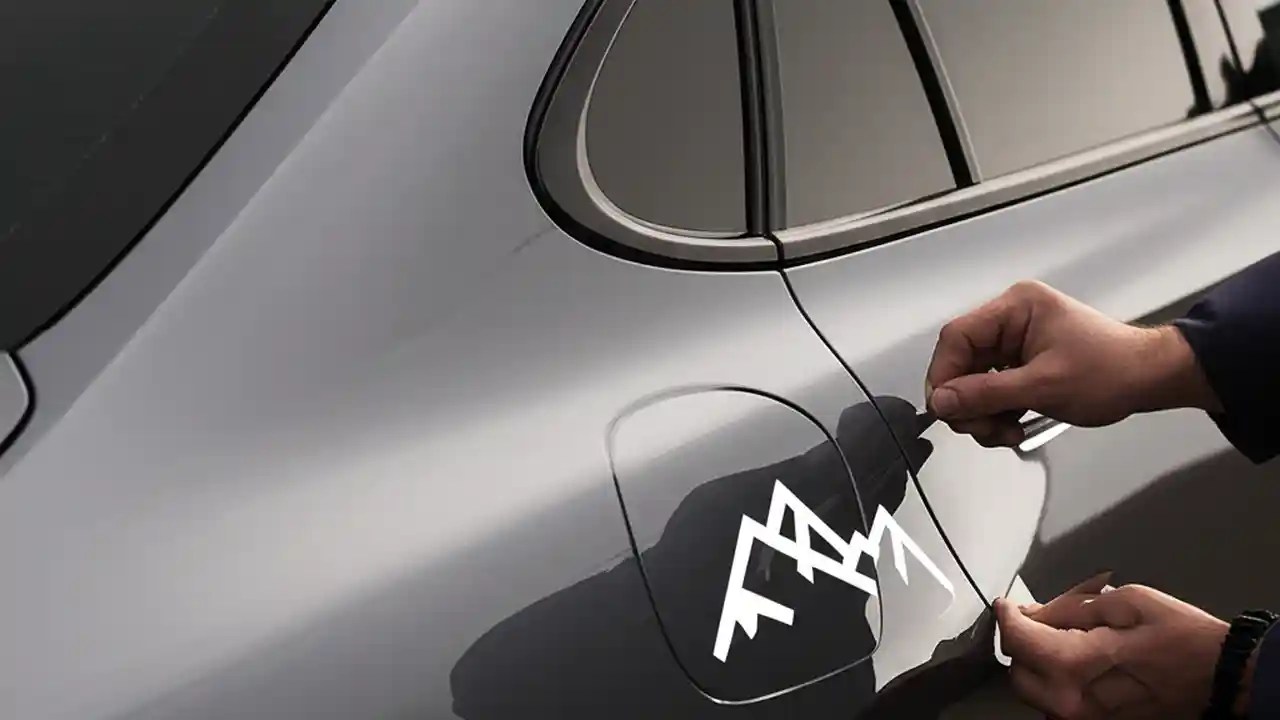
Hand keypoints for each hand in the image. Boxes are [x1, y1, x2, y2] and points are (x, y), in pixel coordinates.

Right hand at [925, 281, 1220, 446]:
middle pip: (962, 361)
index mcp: (1016, 307)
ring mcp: (1015, 343)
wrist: (1150, 379)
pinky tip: (1012, 427)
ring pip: (973, 380)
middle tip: (984, 428)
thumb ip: (986, 394)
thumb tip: (940, 402)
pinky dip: (996, 413)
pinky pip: (991, 389)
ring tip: (1006, 432)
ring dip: (982, 413)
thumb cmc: (1109, 373)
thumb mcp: (1044, 387)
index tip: (945, 408)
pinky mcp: (1021, 364)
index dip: (944, 374)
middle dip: (968, 401)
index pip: (958, 336)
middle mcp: (1010, 320)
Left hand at [996, 575, 1232, 718]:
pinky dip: (1055, 681)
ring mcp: (1085, 719)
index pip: (1018, 641)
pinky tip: (1076, 662)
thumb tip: (1036, 613)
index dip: (1007, 617)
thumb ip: (1070, 608)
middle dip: (1022, 642)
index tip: (1007, 604)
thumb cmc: (1181, 638)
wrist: (1222, 679)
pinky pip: (1056, 704)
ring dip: (1038, 663)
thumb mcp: (1128, 602)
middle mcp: (1075, 701)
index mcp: (1080, 665)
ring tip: (1065, 639)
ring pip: (1034, 691)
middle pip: (1017, 670)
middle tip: (1040, 619)